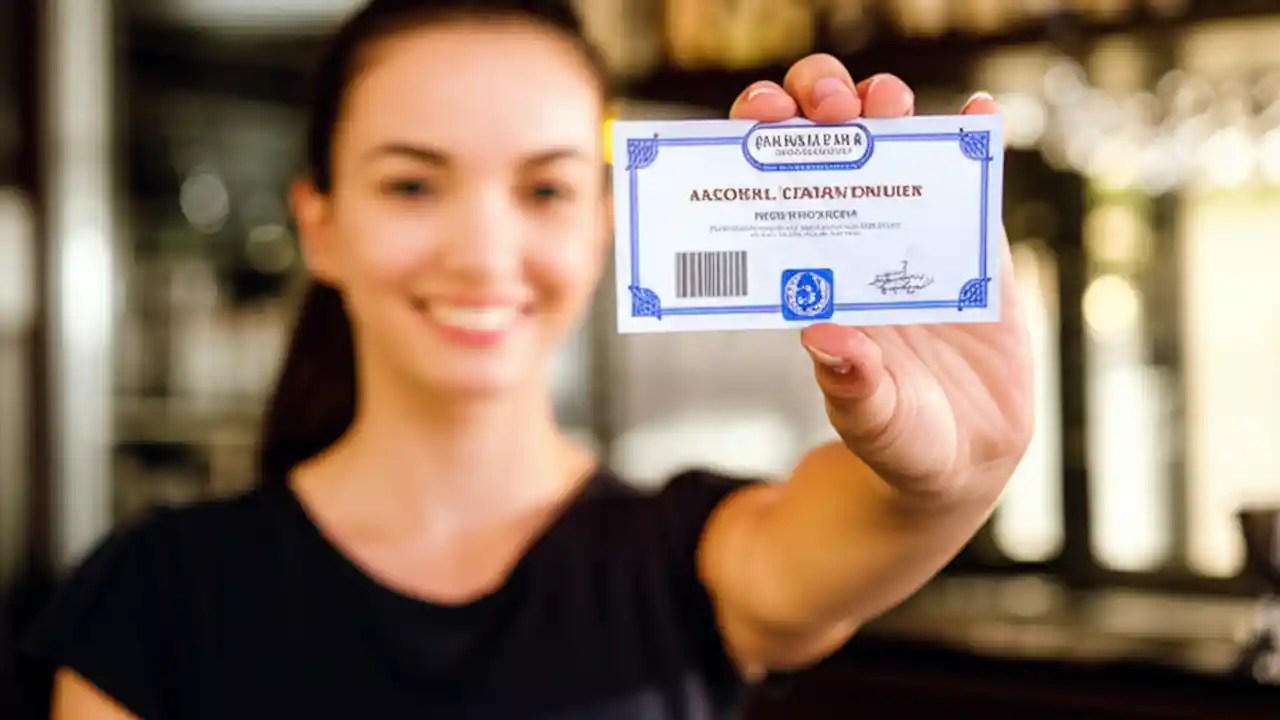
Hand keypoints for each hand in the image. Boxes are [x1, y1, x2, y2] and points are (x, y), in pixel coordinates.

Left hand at [731, 55, 1033, 496]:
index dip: (761, 142)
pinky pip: (974, 187)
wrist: (967, 455)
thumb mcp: (872, 420)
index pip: (775, 189)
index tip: (758, 118)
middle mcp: (857, 243)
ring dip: (887, 110)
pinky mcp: (977, 248)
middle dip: (820, 106)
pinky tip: (982, 113)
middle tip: (828, 107)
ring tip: (887, 102)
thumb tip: (822, 338)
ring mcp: (918, 239)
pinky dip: (979, 144)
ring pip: (896, 149)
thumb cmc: (899, 439)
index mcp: (815, 273)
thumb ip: (852, 387)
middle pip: (829, 148)